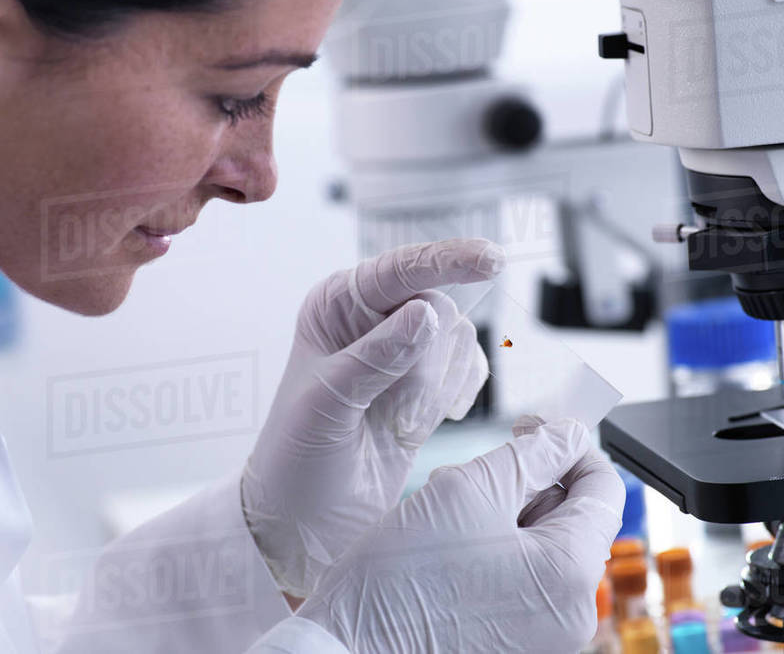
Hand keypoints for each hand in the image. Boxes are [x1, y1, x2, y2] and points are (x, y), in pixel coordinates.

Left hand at [241, 238, 505, 597]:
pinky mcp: (425, 383)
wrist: (304, 523)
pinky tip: (421, 422)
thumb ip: (376, 357)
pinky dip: (458, 393)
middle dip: (427, 359)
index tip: (489, 259)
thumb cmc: (295, 460)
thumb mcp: (326, 404)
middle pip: (438, 306)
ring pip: (457, 338)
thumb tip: (426, 312)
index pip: (399, 270)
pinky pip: (469, 367)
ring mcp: (401, 350)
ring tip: (395, 419)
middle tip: (391, 404)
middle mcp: (370, 318)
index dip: (446, 260)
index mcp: (335, 306)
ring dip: (436, 384)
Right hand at [298, 419, 624, 653]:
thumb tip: (570, 435)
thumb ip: (534, 454)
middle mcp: (572, 614)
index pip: (603, 487)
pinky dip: (494, 552)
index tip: (534, 428)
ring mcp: (546, 636)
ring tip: (446, 513)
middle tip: (471, 474)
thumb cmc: (402, 577)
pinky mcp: (517, 645)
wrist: (350, 646)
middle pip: (570, 518)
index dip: (570, 446)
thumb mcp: (472, 489)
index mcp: (570, 573)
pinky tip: (448, 546)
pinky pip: (523, 580)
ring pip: (541, 546)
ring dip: (503, 515)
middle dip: (526, 483)